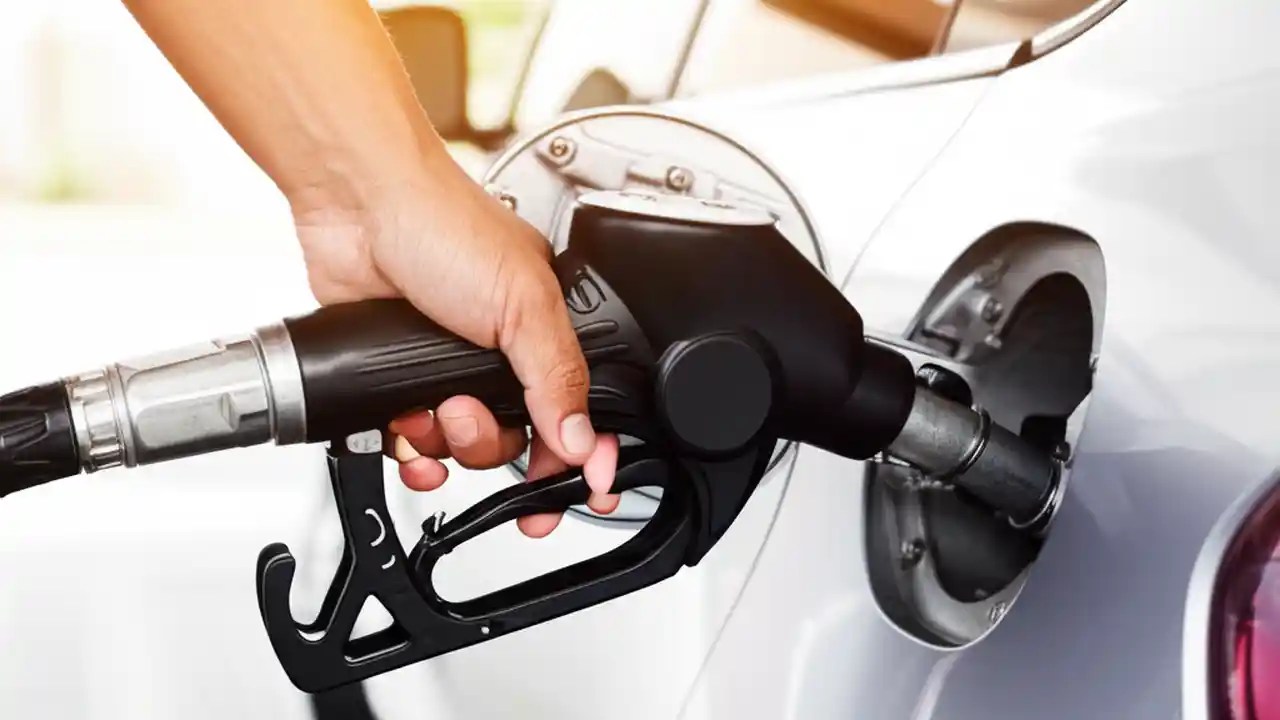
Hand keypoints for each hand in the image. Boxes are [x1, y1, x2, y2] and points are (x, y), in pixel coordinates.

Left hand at [291, 151, 618, 536]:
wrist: (355, 206)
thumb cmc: (442, 223)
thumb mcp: (523, 304)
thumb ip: (557, 378)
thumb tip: (580, 438)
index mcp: (545, 331)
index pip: (578, 411)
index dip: (582, 455)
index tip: (584, 489)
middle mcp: (499, 353)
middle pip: (515, 441)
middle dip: (492, 445)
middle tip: (468, 414)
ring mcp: (446, 367)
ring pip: (463, 447)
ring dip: (448, 443)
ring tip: (432, 408)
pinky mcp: (398, 379)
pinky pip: (414, 442)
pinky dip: (412, 450)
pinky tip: (407, 433)